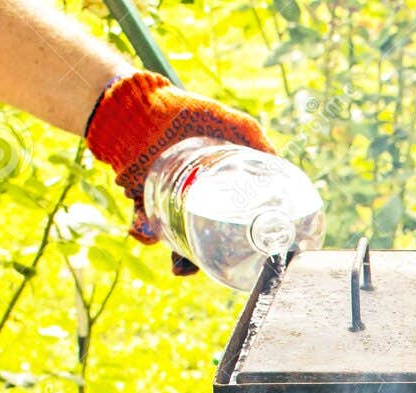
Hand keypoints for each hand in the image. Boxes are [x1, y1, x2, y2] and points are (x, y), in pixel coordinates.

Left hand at [84, 72, 274, 275]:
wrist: (136, 103)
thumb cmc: (186, 111)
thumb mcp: (229, 123)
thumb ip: (255, 138)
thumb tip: (280, 162)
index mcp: (221, 189)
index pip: (236, 221)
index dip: (242, 241)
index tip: (251, 259)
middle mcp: (196, 199)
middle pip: (206, 239)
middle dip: (206, 260)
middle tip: (215, 266)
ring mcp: (168, 202)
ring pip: (177, 239)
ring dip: (177, 256)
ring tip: (179, 265)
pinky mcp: (140, 199)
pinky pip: (144, 224)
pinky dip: (144, 231)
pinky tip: (144, 230)